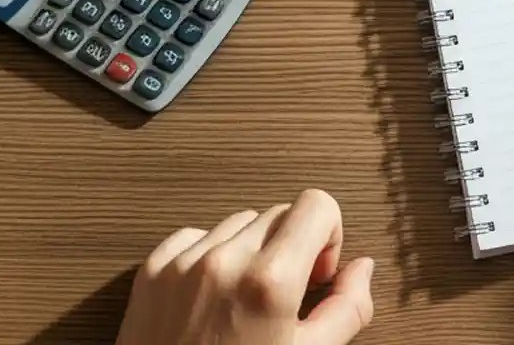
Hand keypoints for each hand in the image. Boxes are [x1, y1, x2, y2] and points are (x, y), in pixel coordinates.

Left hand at [115, 190, 373, 344]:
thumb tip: (361, 269)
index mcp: (269, 282)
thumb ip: (347, 309)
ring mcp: (183, 265)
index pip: (317, 205)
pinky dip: (211, 257)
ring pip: (240, 223)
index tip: (317, 273)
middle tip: (287, 295)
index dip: (329, 236)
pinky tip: (214, 298)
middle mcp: (224, 262)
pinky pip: (196, 236)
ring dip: (252, 251)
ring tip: (246, 300)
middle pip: (281, 214)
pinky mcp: (152, 272)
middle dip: (293, 247)